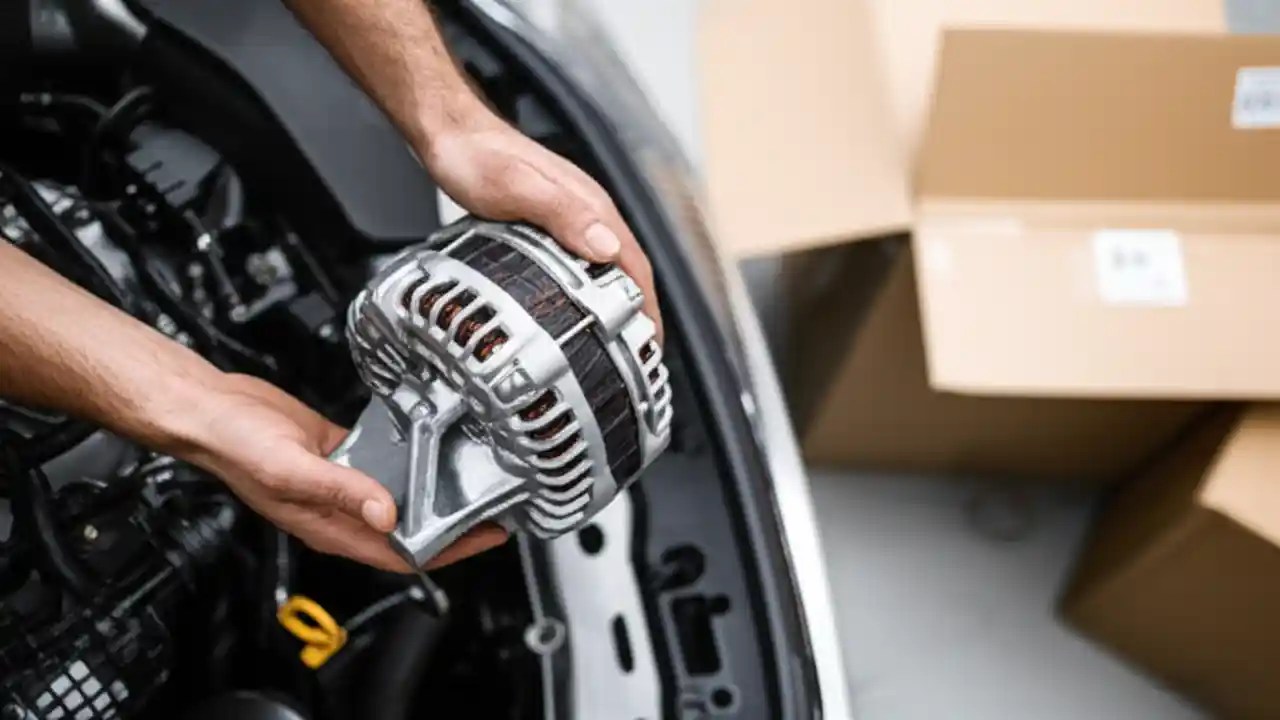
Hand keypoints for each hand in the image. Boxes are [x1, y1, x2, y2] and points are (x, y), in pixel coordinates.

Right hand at [175, 374, 507, 571]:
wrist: (207, 408)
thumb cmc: (234, 446)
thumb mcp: (292, 471)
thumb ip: (342, 491)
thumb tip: (387, 513)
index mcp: (330, 527)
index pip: (402, 552)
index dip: (448, 549)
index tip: (486, 537)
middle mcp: (339, 509)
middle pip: (408, 527)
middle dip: (451, 524)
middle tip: (494, 509)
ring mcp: (340, 480)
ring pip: (397, 493)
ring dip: (431, 490)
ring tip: (470, 478)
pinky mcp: (338, 451)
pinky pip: (380, 460)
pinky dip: (406, 456)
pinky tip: (428, 442)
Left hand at [424, 108, 662, 341]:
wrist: (452, 133)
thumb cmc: (478, 156)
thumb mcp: (519, 188)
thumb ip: (564, 214)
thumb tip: (607, 246)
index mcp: (590, 205)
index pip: (635, 262)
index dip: (648, 306)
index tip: (651, 340)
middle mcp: (587, 209)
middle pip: (627, 267)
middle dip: (638, 311)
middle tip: (636, 353)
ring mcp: (570, 214)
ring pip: (605, 265)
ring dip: (614, 301)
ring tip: (611, 337)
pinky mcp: (550, 219)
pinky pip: (580, 259)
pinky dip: (587, 287)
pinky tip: (573, 302)